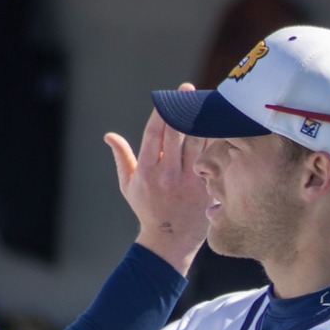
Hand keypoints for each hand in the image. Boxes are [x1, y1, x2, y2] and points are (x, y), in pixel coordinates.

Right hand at [104, 84, 208, 272]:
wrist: (170, 240)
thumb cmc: (147, 209)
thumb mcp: (128, 185)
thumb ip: (122, 158)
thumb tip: (109, 135)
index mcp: (147, 171)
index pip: (154, 135)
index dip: (161, 113)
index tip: (166, 97)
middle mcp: (168, 174)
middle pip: (177, 134)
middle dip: (182, 109)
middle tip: (188, 89)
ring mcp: (189, 181)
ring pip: (198, 143)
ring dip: (202, 120)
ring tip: (206, 101)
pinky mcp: (207, 188)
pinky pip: (213, 159)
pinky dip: (217, 141)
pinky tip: (220, 125)